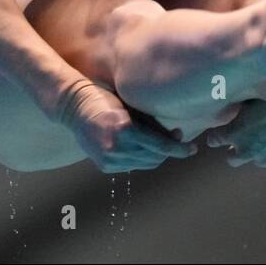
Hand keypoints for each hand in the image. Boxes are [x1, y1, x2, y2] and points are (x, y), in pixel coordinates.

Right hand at [58, 79, 197, 172]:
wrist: (73, 106)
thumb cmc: (106, 98)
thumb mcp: (131, 106)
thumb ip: (152, 123)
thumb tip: (176, 136)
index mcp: (125, 130)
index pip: (161, 146)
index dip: (179, 149)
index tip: (192, 149)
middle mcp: (116, 147)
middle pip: (155, 158)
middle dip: (169, 151)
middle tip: (178, 138)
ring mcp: (109, 159)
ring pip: (144, 164)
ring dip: (156, 155)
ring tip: (161, 142)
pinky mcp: (104, 165)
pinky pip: (131, 166)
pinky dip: (140, 158)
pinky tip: (142, 147)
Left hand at [203, 100, 265, 166]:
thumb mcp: (247, 94)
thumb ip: (236, 104)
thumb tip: (226, 97)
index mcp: (232, 132)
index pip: (214, 141)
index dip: (218, 136)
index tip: (221, 132)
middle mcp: (246, 150)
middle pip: (233, 159)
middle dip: (237, 151)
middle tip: (246, 138)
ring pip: (259, 160)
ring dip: (262, 150)